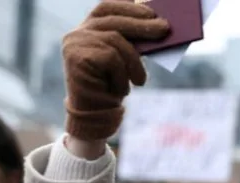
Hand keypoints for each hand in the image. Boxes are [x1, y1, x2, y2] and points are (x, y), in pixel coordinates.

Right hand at [62, 0, 169, 151]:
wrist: (94, 114)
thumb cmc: (111, 85)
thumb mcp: (124, 60)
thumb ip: (132, 41)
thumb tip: (159, 26)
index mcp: (87, 28)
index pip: (106, 7)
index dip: (128, 7)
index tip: (151, 11)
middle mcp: (77, 33)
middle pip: (114, 22)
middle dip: (142, 25)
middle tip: (165, 29)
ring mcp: (74, 44)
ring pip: (115, 41)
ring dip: (134, 62)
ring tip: (140, 80)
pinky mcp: (76, 58)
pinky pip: (111, 59)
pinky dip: (121, 75)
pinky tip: (122, 89)